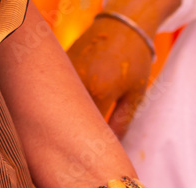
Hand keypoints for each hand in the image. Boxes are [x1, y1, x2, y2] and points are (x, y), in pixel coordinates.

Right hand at [67, 16, 152, 136]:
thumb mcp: (135, 95)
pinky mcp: (62, 63)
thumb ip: (121, 123)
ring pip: (63, 104)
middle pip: (71, 119)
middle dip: (76, 132)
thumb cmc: (135, 61)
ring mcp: (67, 71)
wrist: (125, 25)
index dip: (90, 143)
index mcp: (99, 92)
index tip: (93, 152)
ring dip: (69, 114)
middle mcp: (78, 82)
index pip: (88, 129)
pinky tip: (71, 103)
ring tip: (77, 123)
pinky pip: (60, 88)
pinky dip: (65, 98)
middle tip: (82, 142)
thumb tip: (112, 147)